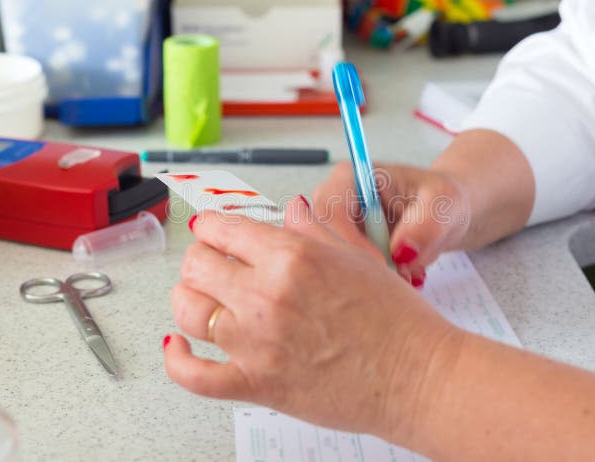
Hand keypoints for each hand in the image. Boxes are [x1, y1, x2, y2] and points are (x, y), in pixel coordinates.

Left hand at [163, 197, 458, 439]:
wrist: (417, 376)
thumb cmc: (398, 320)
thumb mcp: (358, 256)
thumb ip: (316, 227)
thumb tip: (292, 209)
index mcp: (292, 255)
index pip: (222, 228)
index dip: (213, 227)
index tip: (215, 232)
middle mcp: (267, 294)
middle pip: (196, 265)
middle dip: (201, 260)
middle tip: (213, 265)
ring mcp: (256, 341)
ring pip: (187, 310)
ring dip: (188, 300)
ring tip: (200, 298)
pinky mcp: (255, 384)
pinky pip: (193, 375)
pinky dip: (177, 360)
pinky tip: (178, 347)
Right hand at [312, 163, 471, 285]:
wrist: (442, 216)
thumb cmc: (440, 199)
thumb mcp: (443, 202)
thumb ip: (426, 224)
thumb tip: (401, 251)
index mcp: (351, 178)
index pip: (330, 211)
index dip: (349, 240)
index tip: (381, 263)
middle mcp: (334, 202)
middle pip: (321, 239)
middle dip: (358, 264)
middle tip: (398, 276)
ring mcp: (336, 229)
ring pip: (333, 261)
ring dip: (367, 275)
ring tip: (407, 274)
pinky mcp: (343, 251)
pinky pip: (346, 273)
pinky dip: (372, 281)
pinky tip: (400, 275)